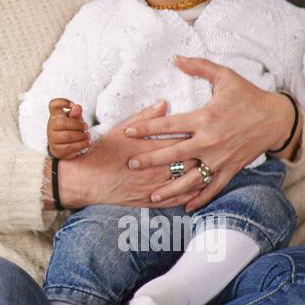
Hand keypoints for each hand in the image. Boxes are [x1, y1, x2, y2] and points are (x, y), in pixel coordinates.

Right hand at [46, 98, 90, 158]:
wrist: (64, 145)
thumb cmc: (70, 127)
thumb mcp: (74, 118)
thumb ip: (76, 112)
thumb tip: (77, 107)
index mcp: (55, 115)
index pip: (53, 105)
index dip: (62, 102)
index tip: (72, 104)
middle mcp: (51, 126)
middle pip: (62, 123)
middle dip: (77, 125)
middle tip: (86, 127)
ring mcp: (52, 138)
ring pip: (67, 137)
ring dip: (81, 136)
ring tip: (87, 135)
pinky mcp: (57, 150)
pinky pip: (70, 148)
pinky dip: (81, 145)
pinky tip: (87, 142)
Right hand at [62, 100, 205, 210]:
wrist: (87, 179)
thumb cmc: (102, 152)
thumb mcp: (120, 129)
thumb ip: (144, 117)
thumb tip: (163, 103)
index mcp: (150, 149)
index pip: (181, 142)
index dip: (197, 136)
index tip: (210, 129)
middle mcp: (155, 170)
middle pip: (189, 163)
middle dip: (204, 155)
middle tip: (218, 146)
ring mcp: (154, 187)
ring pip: (186, 183)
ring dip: (201, 176)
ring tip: (213, 167)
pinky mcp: (150, 201)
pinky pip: (176, 200)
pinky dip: (189, 196)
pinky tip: (199, 191)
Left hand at [117, 57, 293, 212]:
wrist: (277, 119)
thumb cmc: (248, 95)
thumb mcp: (225, 76)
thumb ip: (199, 66)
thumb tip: (176, 58)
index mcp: (205, 118)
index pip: (168, 125)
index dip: (146, 128)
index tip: (128, 133)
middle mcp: (210, 141)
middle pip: (174, 153)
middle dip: (150, 160)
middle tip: (130, 164)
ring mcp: (220, 158)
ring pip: (191, 178)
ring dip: (171, 188)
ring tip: (152, 196)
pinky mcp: (231, 169)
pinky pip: (213, 187)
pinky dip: (200, 198)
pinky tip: (185, 207)